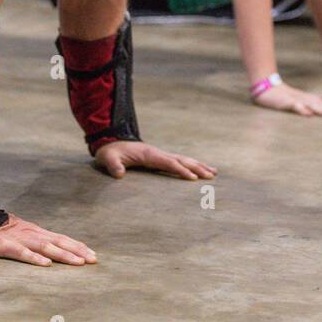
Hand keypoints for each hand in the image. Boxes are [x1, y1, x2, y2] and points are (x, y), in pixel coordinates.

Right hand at [0, 213, 96, 266]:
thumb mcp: (20, 235)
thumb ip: (34, 242)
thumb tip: (51, 252)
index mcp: (36, 232)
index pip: (61, 239)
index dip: (77, 246)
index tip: (93, 255)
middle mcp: (31, 234)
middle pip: (58, 242)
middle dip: (77, 251)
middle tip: (94, 260)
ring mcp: (18, 239)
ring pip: (45, 247)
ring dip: (63, 255)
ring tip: (78, 263)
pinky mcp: (3, 245)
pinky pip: (21, 253)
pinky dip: (34, 258)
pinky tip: (45, 264)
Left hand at [93, 140, 216, 179]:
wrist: (111, 142)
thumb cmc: (110, 152)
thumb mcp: (108, 158)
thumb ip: (113, 165)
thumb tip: (119, 174)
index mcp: (149, 154)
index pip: (168, 163)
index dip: (181, 170)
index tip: (193, 179)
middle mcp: (158, 153)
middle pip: (182, 160)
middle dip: (197, 168)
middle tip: (211, 176)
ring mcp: (160, 154)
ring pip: (184, 159)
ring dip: (199, 165)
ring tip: (213, 172)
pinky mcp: (160, 158)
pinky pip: (179, 161)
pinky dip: (192, 165)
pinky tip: (200, 169)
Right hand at [253, 82, 321, 116]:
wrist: (265, 87)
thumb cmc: (280, 96)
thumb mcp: (294, 101)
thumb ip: (303, 106)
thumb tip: (313, 112)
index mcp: (306, 100)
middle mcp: (303, 100)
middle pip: (319, 105)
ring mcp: (294, 100)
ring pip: (310, 105)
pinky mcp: (285, 102)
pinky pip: (294, 106)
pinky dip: (302, 109)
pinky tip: (308, 114)